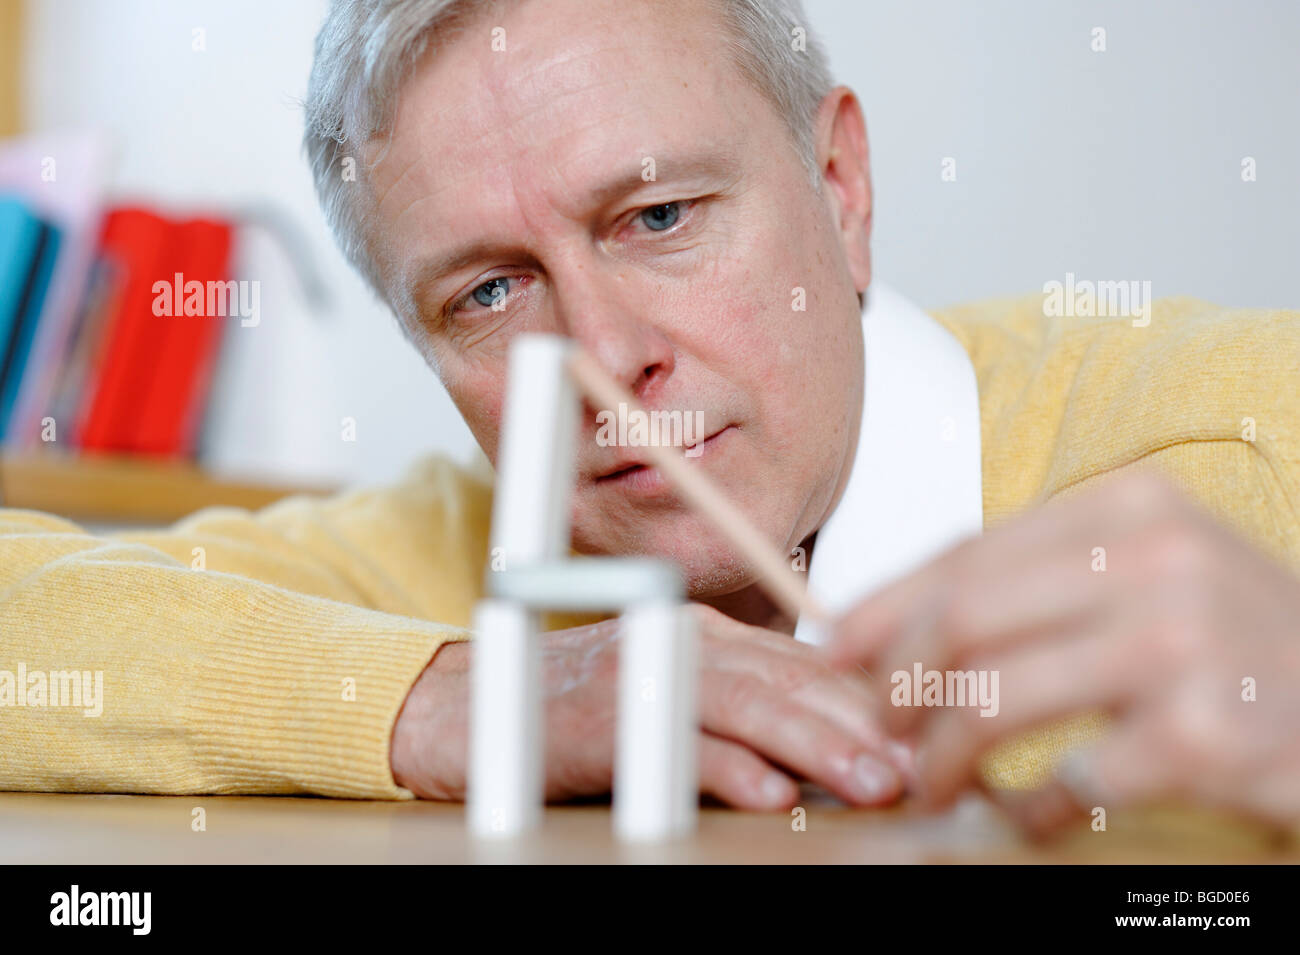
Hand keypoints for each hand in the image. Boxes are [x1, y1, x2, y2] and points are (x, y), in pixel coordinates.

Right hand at [392, 603, 913, 808]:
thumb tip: (833, 748)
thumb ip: (746, 709)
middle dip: (862, 723)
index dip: (870, 701)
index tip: (927, 737)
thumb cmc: (578, 708)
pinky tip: (768, 793)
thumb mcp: (674, 692)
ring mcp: (638, 673)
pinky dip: (722, 766)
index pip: (807, 663)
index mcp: (708, 633)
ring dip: (813, 743)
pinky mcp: (597, 717)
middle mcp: (680, 640)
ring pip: (744, 703)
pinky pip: (669, 741)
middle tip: (918, 765)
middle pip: (788, 678)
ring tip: (870, 780)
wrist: (465, 708)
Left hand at [827, 470, 1299, 832]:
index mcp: (1128, 506)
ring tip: (933, 781)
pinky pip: (1066, 778)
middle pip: (963, 619)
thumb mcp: (1151, 572)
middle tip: (882, 725)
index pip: (966, 551)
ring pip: (994, 697)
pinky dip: (1031, 809)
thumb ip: (1040, 582)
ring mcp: (1181, 644)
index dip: (884, 606)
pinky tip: (1031, 816)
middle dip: (899, 682)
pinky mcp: (1200, 735)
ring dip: (942, 754)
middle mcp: (1155, 560)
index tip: (838, 649)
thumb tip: (903, 623)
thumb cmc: (1239, 639)